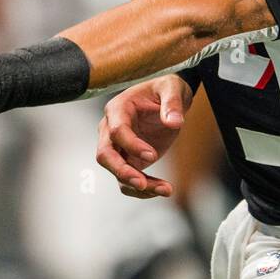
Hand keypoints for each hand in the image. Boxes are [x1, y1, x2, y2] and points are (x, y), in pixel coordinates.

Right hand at [97, 75, 190, 198]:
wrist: (167, 98)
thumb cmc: (165, 89)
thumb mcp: (172, 89)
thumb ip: (172, 103)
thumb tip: (174, 122)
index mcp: (118, 108)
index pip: (117, 130)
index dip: (132, 145)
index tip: (153, 154)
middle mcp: (111, 129)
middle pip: (105, 155)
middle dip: (121, 171)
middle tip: (142, 183)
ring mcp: (118, 147)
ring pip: (117, 172)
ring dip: (137, 185)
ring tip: (165, 189)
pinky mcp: (129, 159)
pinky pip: (128, 179)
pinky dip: (144, 189)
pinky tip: (164, 189)